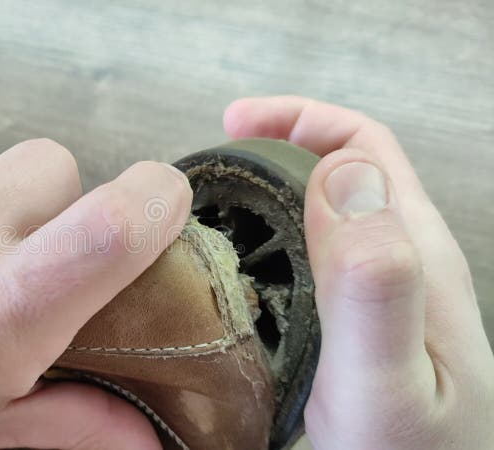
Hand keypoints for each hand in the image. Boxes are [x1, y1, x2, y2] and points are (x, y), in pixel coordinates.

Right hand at [224, 96, 493, 448]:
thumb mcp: (384, 380)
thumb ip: (372, 283)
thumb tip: (343, 175)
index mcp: (415, 255)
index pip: (364, 148)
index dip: (299, 120)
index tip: (233, 124)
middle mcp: (406, 263)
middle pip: (344, 169)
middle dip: (277, 145)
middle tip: (212, 163)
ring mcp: (387, 294)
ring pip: (328, 211)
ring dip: (272, 189)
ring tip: (216, 207)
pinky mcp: (365, 322)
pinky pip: (318, 254)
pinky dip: (274, 235)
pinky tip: (242, 264)